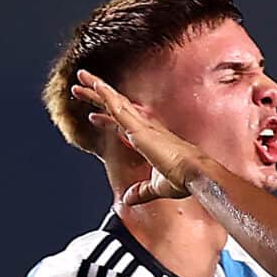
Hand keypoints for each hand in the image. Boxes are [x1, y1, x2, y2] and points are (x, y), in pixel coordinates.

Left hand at [72, 69, 208, 205]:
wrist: (195, 174)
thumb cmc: (183, 178)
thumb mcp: (157, 188)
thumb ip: (142, 192)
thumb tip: (129, 199)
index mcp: (149, 139)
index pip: (123, 125)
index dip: (107, 120)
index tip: (94, 117)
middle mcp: (145, 127)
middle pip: (117, 107)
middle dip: (98, 97)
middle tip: (81, 88)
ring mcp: (142, 125)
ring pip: (114, 101)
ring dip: (97, 89)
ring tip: (81, 77)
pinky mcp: (139, 128)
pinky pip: (118, 107)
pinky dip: (106, 95)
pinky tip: (95, 85)